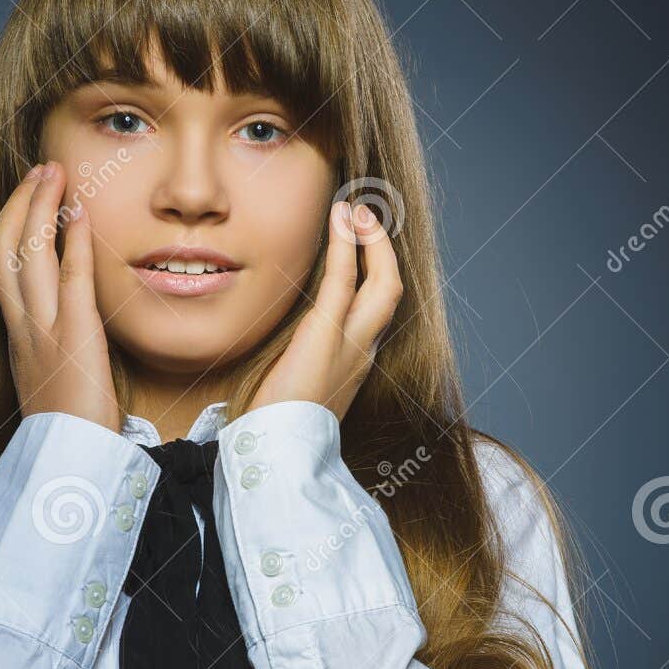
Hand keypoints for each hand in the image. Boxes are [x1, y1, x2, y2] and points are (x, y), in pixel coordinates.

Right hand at [0, 161, 119, 431]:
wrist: (67, 466)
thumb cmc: (70, 434)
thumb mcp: (54, 386)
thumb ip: (58, 355)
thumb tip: (73, 337)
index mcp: (18, 339)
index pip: (1, 270)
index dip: (11, 227)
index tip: (28, 199)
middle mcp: (23, 329)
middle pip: (4, 250)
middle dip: (19, 204)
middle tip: (40, 171)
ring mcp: (44, 332)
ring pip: (28, 256)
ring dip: (41, 207)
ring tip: (55, 173)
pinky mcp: (75, 339)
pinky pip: (72, 280)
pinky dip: (74, 243)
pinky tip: (81, 213)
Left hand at [249, 201, 402, 420]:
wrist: (278, 459)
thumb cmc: (277, 428)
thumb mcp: (294, 386)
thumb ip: (298, 358)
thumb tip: (283, 339)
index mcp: (354, 363)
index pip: (376, 311)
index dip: (374, 274)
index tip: (362, 246)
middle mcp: (362, 353)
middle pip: (392, 292)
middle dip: (384, 251)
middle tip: (368, 217)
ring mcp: (350, 346)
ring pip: (381, 283)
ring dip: (373, 241)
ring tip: (358, 209)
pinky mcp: (326, 339)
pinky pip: (344, 283)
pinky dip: (347, 247)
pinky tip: (342, 219)